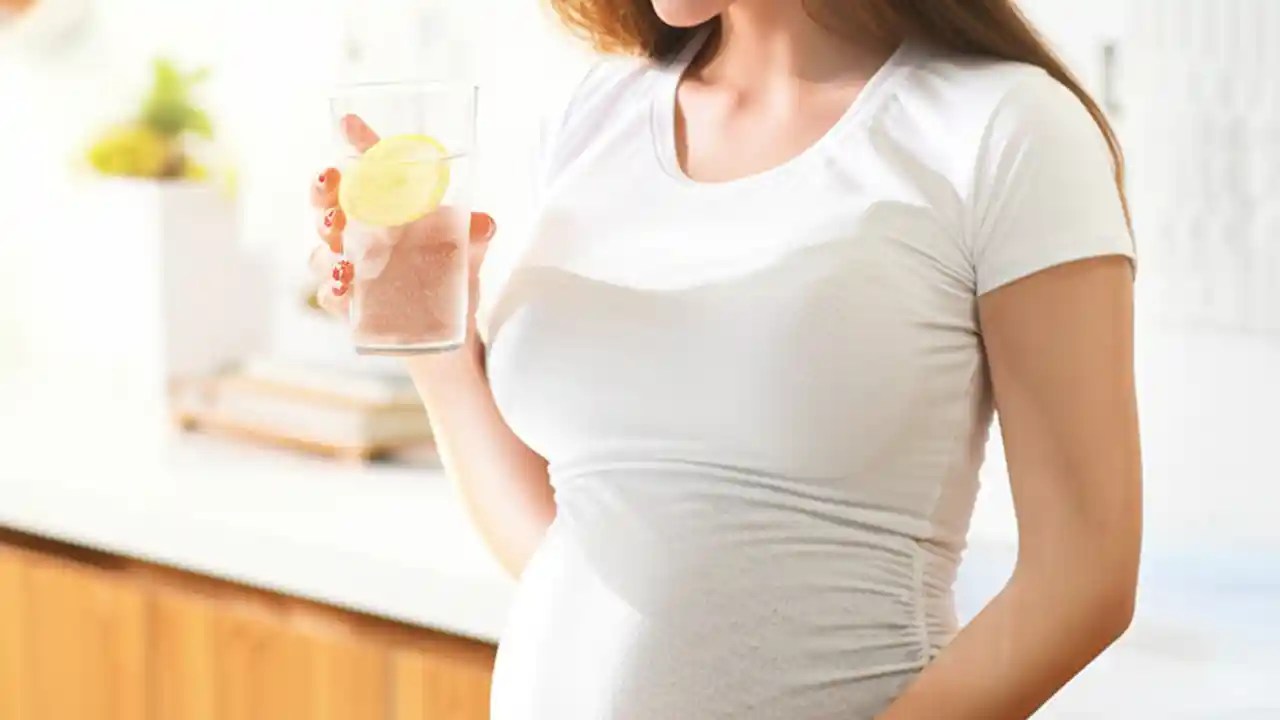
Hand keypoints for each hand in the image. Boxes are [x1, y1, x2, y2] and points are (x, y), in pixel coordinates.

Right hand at [307, 114, 496, 354]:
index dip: (359, 145)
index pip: (370, 171)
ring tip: (339, 239)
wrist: (449, 337)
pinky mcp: (350, 306)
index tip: (349, 124)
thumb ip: (474, 236)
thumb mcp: (468, 254)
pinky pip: (330, 295)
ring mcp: (351, 269)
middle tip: (331, 183)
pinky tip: (344, 286)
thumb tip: (484, 223)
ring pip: (322, 248)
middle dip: (323, 191)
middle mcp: (362, 235)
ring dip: (325, 240)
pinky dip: (332, 289)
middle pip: (330, 204)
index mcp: (390, 211)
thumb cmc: (451, 280)